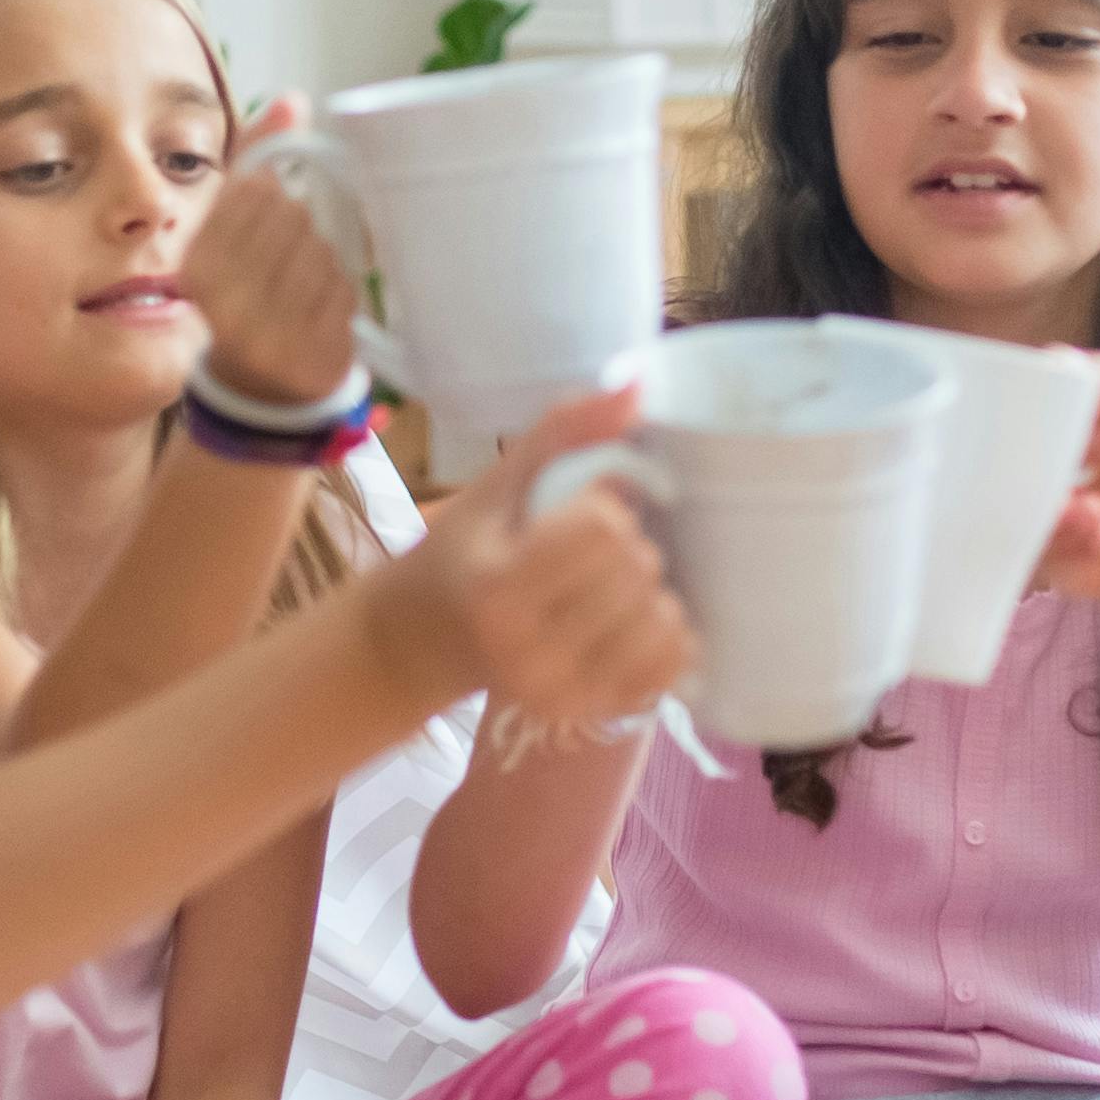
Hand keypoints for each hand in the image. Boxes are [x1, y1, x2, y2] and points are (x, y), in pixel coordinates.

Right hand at [184, 108, 362, 410]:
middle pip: (294, 219)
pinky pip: (345, 292)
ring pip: (323, 253)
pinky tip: (322, 306)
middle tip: (291, 258)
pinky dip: (342, 291)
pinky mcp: (310, 359)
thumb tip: (293, 100)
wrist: (259, 385)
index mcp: (196, 267)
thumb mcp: (230, 223)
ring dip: (325, 260)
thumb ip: (254, 157)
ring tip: (305, 283)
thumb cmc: (246, 286)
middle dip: (303, 229)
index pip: (257, 191)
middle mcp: (224, 304)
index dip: (276, 195)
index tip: (271, 216)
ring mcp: (267, 337)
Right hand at [387, 384, 685, 720]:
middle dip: (628, 545)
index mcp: (495, 587)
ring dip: (649, 589)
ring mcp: (562, 694)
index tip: (575, 513)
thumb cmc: (467, 552)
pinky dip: (666, 633)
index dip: (603, 506)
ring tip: (609, 586)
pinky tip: (634, 619)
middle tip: (591, 553)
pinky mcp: (591, 715)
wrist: (426, 643)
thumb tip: (638, 384)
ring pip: (662, 619)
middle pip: (637, 569)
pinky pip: (673, 665)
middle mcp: (527, 652)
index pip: (603, 528)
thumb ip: (566, 430)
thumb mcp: (501, 484)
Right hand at [1030, 357, 1099, 612]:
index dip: (1034, 430)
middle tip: (1071, 481)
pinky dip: (1076, 551)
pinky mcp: (1079, 570)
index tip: (1062, 432)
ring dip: (1058, 518)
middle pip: (1017, 479)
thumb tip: (1054, 360)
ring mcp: (1069, 528)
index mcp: (1077, 439)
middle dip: (1038, 480)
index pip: (1028, 430)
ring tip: (1098, 514)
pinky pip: (1054, 566)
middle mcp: (1066, 481)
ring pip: (1029, 524)